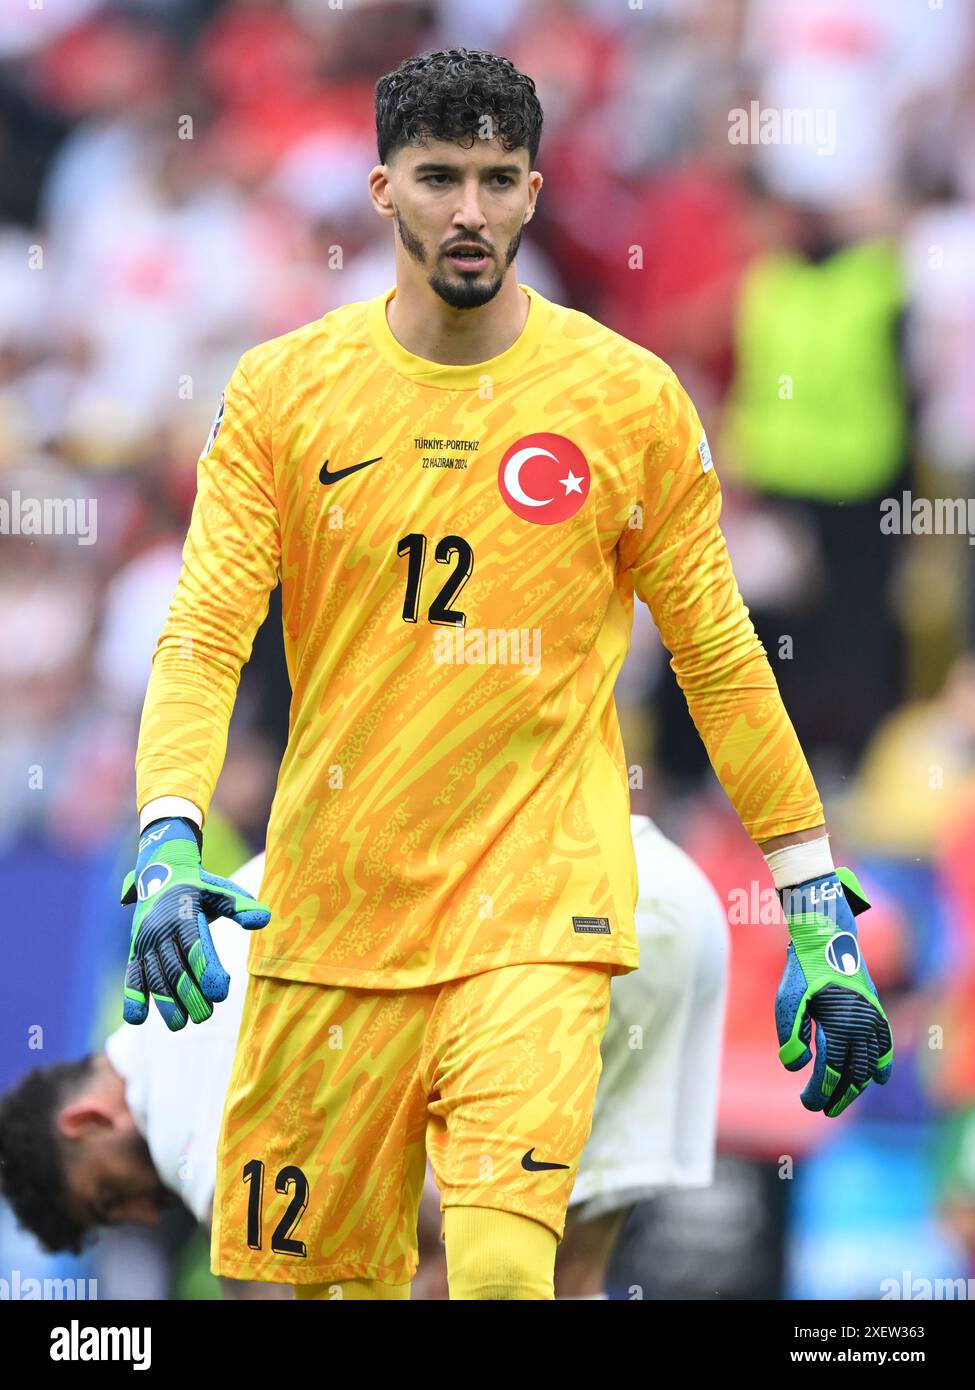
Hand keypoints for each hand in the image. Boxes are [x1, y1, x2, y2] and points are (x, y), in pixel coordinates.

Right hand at [121, 817, 270, 1030]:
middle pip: (175, 967)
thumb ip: (241, 907)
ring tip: (180, 1024)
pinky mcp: (136, 950)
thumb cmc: (201, 886)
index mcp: (182, 914)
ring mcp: (145, 941)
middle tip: (205, 1016)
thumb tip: (264, 919)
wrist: (162, 871)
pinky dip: (133, 995)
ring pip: (153, 975)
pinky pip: (133, 974)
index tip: (221, 993)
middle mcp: (160, 929)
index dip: (206, 970)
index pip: (195, 947)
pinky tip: (138, 1019)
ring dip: (165, 1002)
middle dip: (188, 994)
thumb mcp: (221, 892)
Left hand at [776, 867, 892, 1116]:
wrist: (826, 937)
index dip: (819, 1092)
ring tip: (844, 1098)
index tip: (807, 1103)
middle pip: (854, 1074)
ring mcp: (872, 1017)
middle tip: (822, 1109)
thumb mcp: (788, 1000)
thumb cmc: (803, 970)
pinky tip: (879, 1079)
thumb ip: (791, 1035)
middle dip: (838, 1095)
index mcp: (840, 1025)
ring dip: (858, 1085)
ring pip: (871, 1063)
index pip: (831, 1072)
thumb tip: (797, 1068)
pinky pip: (884, 1043)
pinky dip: (884, 1063)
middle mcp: (862, 1024)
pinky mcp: (875, 1009)